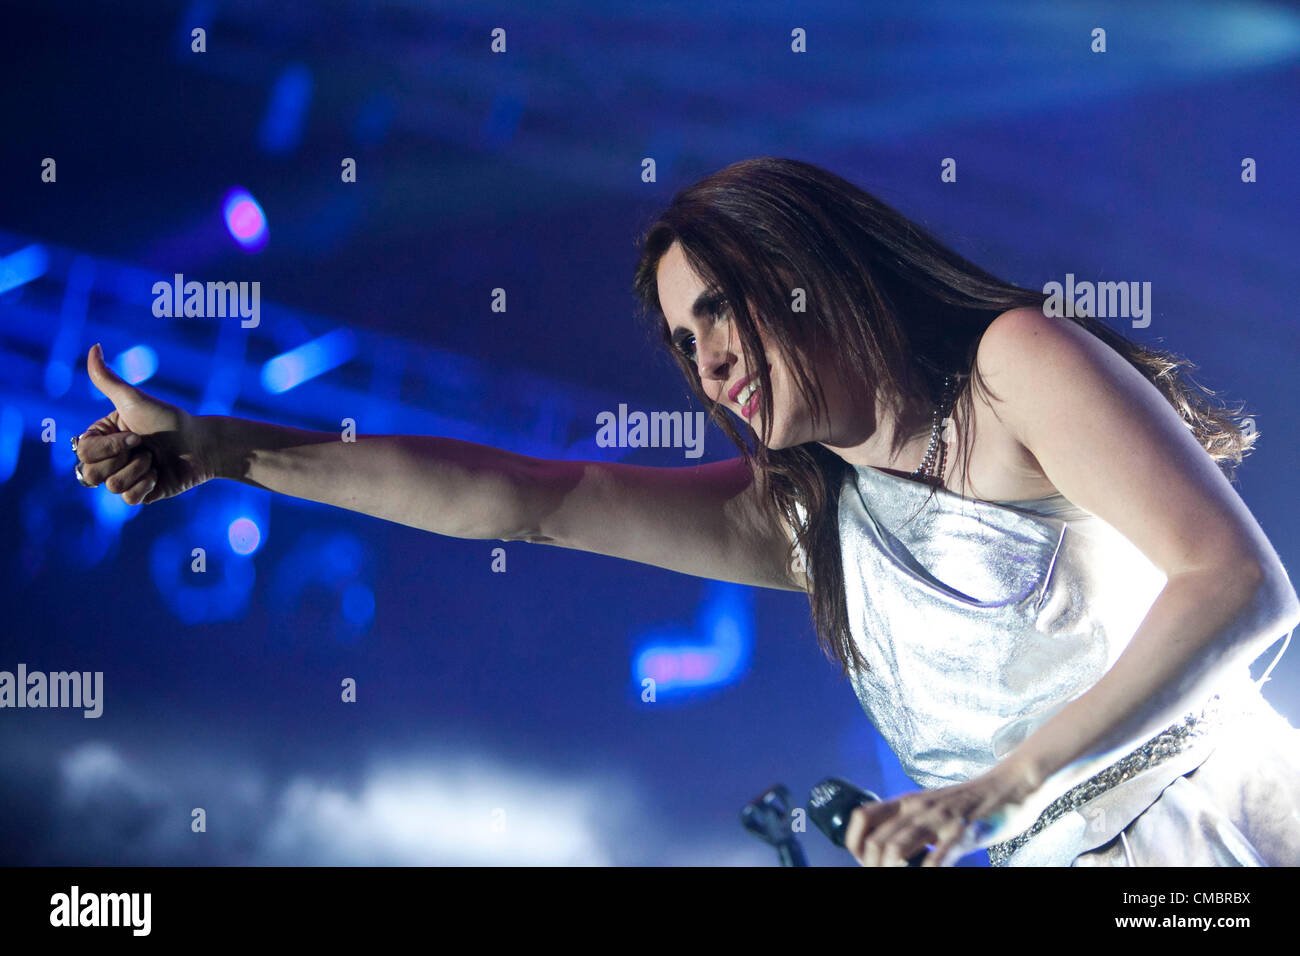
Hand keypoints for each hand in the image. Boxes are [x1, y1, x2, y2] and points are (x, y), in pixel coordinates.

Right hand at [73, 343, 216, 504]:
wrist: (201, 444)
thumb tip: (93, 346)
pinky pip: (129, 499)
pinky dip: (147, 486)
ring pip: (111, 487)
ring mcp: (123, 477)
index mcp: (101, 437)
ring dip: (139, 471)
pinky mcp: (140, 495)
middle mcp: (108, 459)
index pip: (84, 452)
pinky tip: (160, 474)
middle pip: (90, 474)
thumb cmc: (168, 419)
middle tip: (145, 448)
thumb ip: (107, 379)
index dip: (109, 447)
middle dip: (123, 459)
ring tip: (155, 461)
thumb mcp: (134, 399)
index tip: (135, 436)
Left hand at [843, 760, 1038, 866]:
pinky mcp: (963, 833)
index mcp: (907, 801)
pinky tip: (926, 874)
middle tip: (883, 874)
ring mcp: (939, 820)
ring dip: (892, 871)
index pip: (862, 817)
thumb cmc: (972, 802)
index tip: (864, 861)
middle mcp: (917, 808)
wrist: (1011, 785)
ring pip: (896, 850)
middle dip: (874, 867)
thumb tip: (890, 848)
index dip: (854, 844)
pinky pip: (935, 859)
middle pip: (876, 842)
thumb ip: (911, 821)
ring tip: (902, 876)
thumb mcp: (932, 805)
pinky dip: (925, 872)